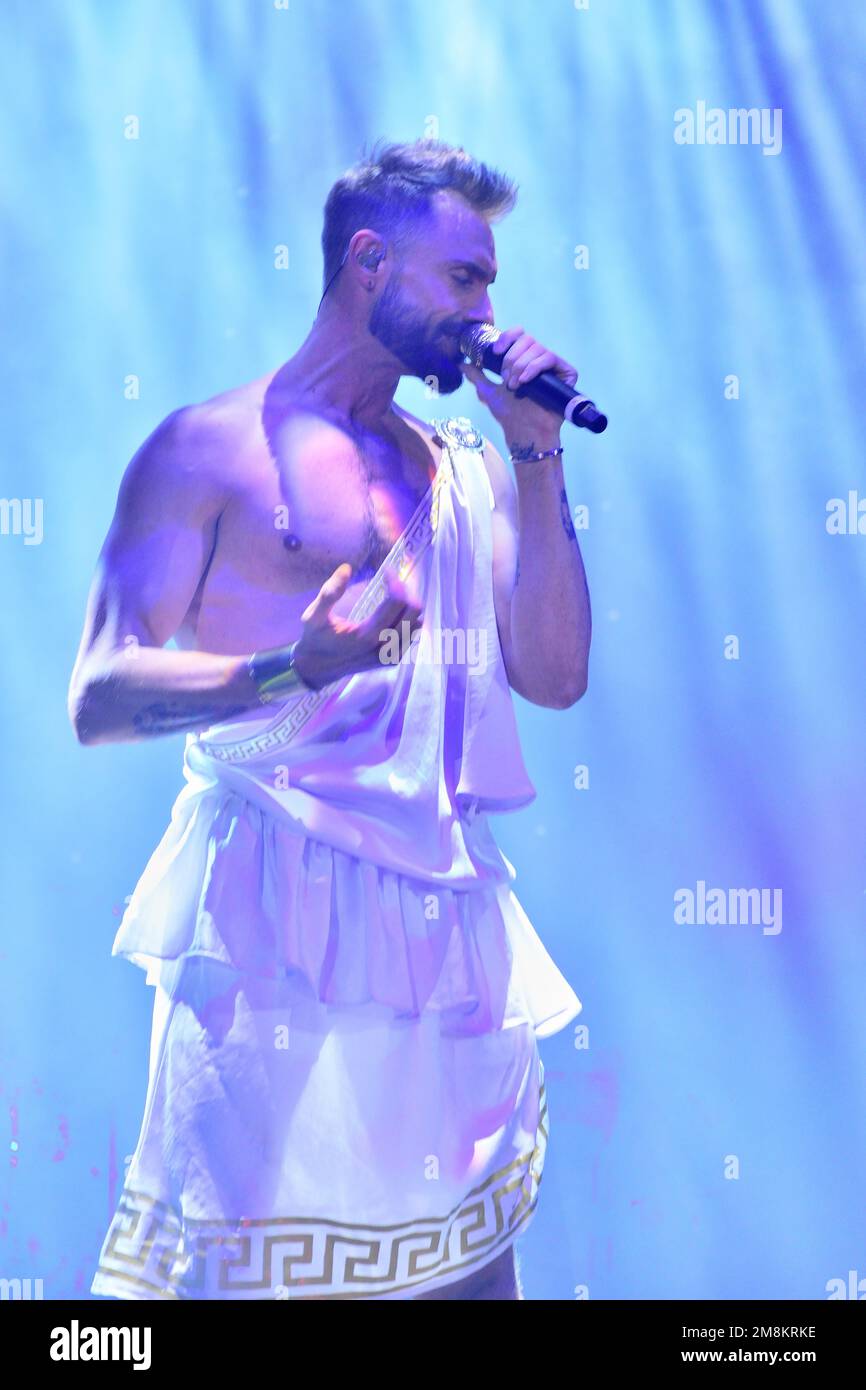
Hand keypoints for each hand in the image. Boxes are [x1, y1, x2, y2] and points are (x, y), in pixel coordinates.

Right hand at [291, 562, 422, 688]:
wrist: (317, 668)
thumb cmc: (315, 639)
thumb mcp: (313, 615)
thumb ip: (329, 593)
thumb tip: (346, 568)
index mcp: (366, 635)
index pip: (396, 602)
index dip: (395, 581)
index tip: (386, 569)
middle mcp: (383, 647)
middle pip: (413, 612)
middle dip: (406, 590)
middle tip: (391, 580)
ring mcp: (390, 656)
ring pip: (416, 623)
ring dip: (408, 604)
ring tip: (393, 593)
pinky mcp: (392, 660)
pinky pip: (411, 635)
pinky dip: (407, 619)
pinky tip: (393, 610)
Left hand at [461, 325, 577, 452]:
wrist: (524, 432)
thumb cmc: (509, 415)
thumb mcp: (488, 392)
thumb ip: (476, 376)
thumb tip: (462, 363)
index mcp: (523, 359)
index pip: (518, 335)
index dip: (507, 338)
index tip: (496, 352)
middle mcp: (538, 359)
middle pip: (526, 339)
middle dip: (512, 359)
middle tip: (506, 380)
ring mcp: (553, 366)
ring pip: (537, 348)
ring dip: (521, 367)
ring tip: (515, 386)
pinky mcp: (566, 373)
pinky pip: (550, 358)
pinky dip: (535, 367)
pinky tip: (526, 381)